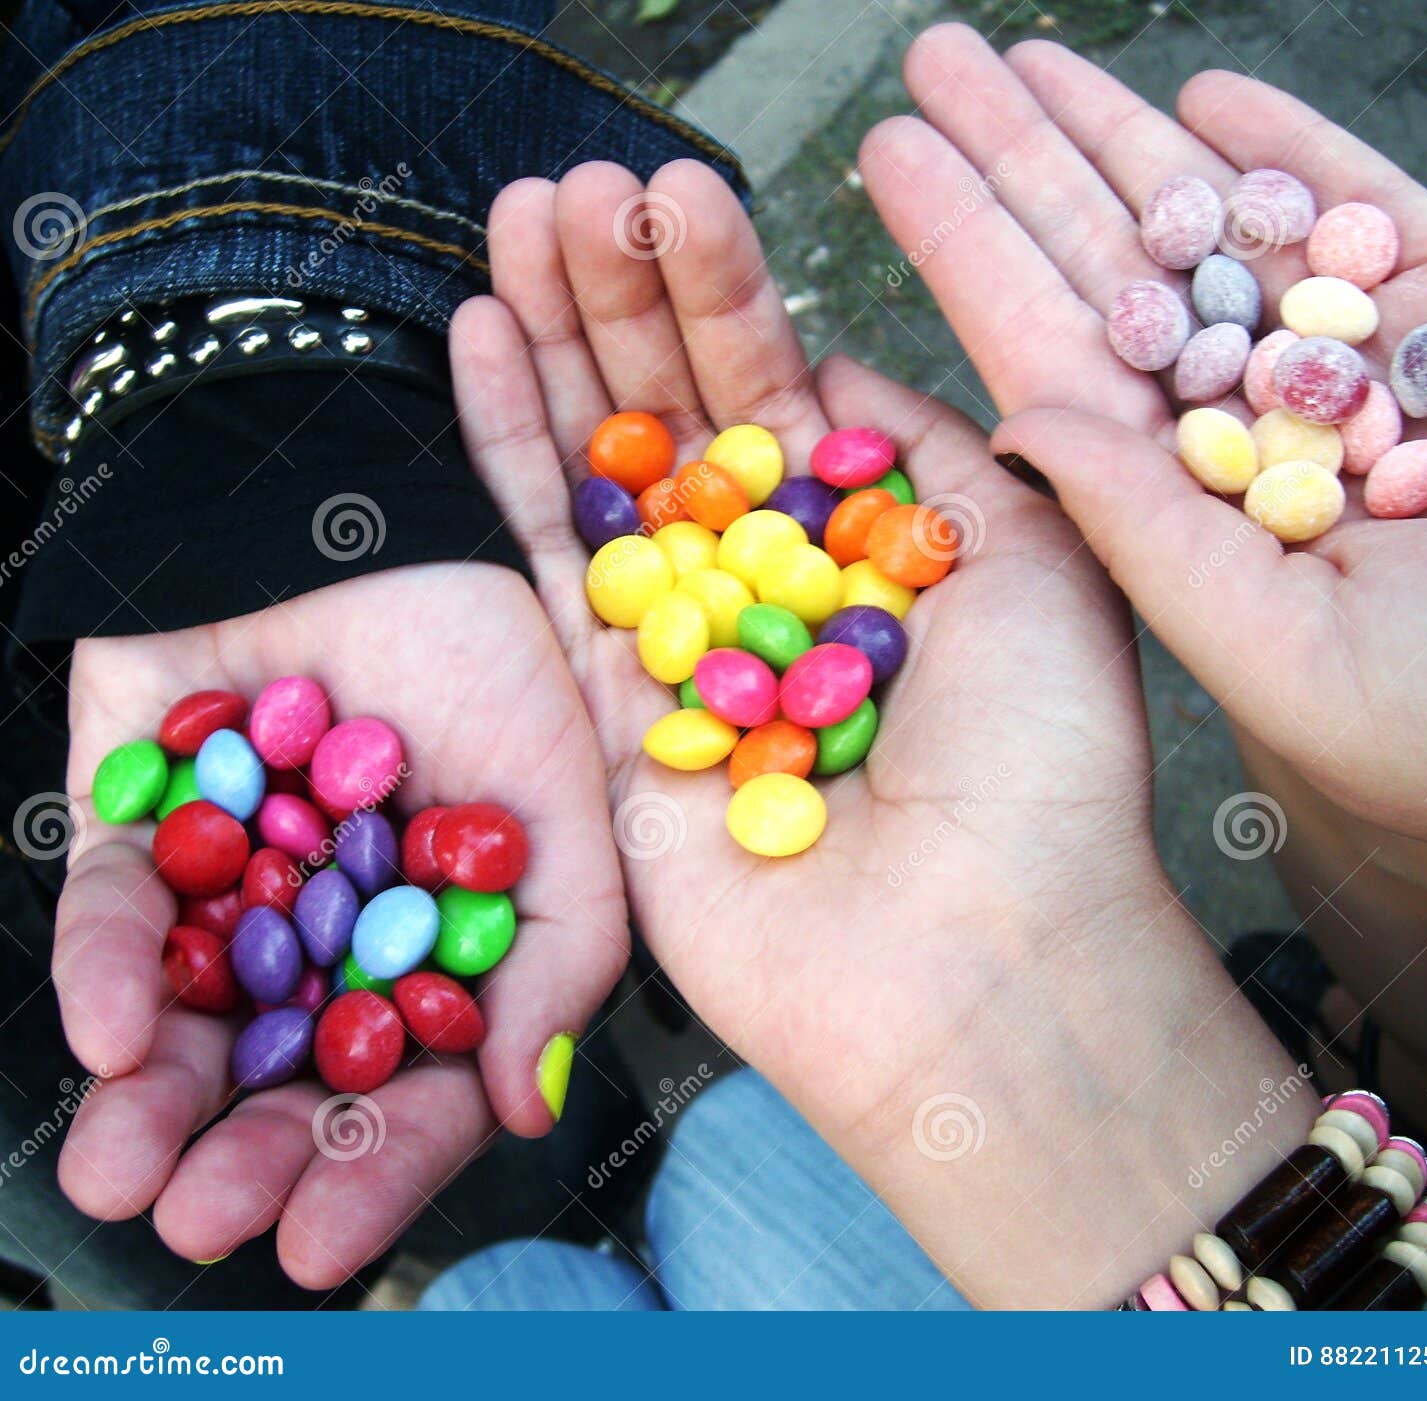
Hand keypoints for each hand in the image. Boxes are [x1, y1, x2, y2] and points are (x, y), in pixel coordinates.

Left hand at [55, 563, 625, 1287]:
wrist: (377, 504)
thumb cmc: (490, 652)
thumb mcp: (569, 799)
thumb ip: (562, 953)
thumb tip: (528, 1110)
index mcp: (437, 944)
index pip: (408, 1083)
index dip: (371, 1166)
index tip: (320, 1245)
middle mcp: (330, 932)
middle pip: (284, 1071)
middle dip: (245, 1152)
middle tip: (211, 1221)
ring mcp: (234, 882)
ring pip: (180, 1017)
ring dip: (146, 1099)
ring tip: (122, 1173)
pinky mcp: (140, 817)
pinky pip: (115, 902)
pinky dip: (104, 962)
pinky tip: (104, 1030)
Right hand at [451, 160, 1309, 1305]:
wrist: (975, 958)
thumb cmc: (1045, 768)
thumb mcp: (1039, 562)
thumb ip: (937, 454)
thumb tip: (843, 369)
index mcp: (877, 547)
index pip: (781, 391)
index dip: (727, 293)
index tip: (679, 195)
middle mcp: (776, 588)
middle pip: (683, 412)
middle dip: (628, 295)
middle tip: (576, 184)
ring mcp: (684, 645)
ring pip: (609, 466)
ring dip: (563, 339)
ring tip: (520, 216)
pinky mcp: (610, 711)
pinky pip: (555, 558)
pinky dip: (517, 449)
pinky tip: (484, 337)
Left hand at [855, 26, 1426, 998]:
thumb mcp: (1294, 660)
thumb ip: (1151, 543)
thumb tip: (1024, 428)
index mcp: (1201, 521)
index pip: (1059, 367)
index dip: (975, 260)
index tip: (896, 168)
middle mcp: (1264, 439)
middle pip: (1116, 279)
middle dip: (1025, 173)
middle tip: (935, 75)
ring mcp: (1367, 371)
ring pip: (1224, 232)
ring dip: (1121, 144)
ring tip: (1025, 66)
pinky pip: (1370, 212)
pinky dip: (1291, 155)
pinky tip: (1203, 103)